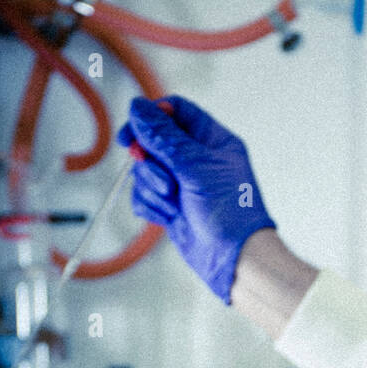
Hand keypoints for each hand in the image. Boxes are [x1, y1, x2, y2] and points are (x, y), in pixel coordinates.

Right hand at [116, 94, 275, 303]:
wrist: (234, 259)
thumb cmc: (230, 211)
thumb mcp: (196, 167)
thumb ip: (164, 138)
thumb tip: (138, 108)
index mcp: (212, 140)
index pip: (176, 112)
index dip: (152, 118)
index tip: (132, 133)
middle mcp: (196, 159)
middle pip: (154, 141)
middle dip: (150, 160)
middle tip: (155, 172)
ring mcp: (182, 183)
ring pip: (145, 171)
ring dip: (152, 187)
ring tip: (173, 202)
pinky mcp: (170, 206)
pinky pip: (144, 196)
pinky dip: (150, 205)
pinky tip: (167, 216)